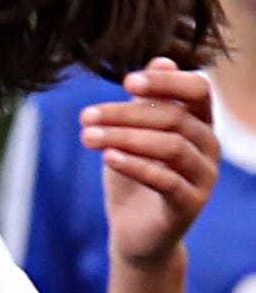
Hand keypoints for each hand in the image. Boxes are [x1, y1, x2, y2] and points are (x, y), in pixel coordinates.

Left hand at [87, 62, 220, 266]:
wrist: (134, 233)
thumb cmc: (132, 177)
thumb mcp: (132, 135)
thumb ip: (145, 103)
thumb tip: (161, 59)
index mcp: (198, 123)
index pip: (197, 90)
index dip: (166, 82)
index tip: (126, 81)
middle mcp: (208, 147)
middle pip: (174, 118)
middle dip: (125, 114)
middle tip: (85, 116)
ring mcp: (204, 177)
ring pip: (170, 147)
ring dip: (125, 137)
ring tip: (87, 137)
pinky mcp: (190, 204)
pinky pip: (167, 180)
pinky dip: (136, 166)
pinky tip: (108, 157)